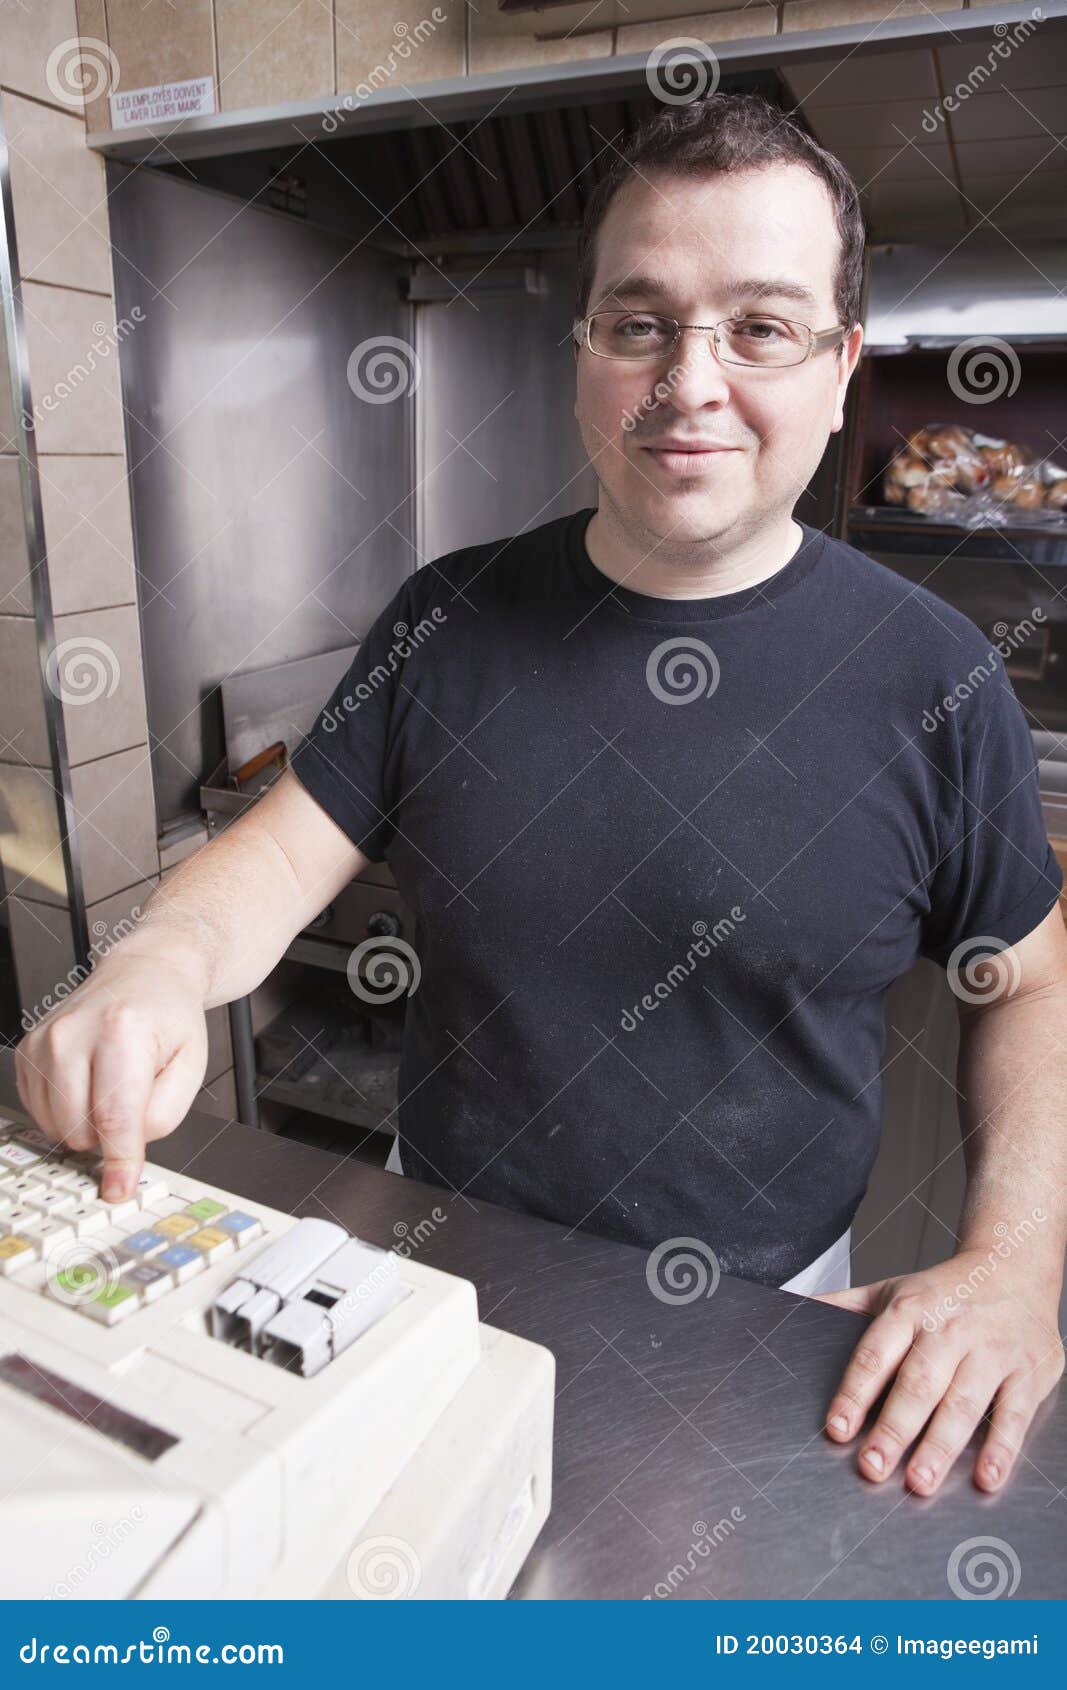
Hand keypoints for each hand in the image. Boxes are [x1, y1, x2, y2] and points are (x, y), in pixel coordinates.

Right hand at [14, 955, 208, 1201]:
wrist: (145, 975)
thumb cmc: (169, 1018)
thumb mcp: (191, 1067)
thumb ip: (162, 1117)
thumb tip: (125, 1154)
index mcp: (122, 1031)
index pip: (114, 1115)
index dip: (118, 1160)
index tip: (118, 1189)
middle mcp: (74, 1033)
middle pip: (81, 1127)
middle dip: (111, 1132)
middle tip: (133, 1097)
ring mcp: (44, 1041)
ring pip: (57, 1126)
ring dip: (88, 1124)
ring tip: (111, 1085)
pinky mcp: (27, 1052)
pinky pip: (40, 1113)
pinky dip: (67, 1112)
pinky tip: (88, 1084)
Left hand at [816, 1250, 1064, 1494]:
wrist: (1015, 1266)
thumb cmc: (944, 1292)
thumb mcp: (891, 1290)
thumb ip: (844, 1306)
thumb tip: (789, 1310)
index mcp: (910, 1311)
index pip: (876, 1354)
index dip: (855, 1392)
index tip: (838, 1428)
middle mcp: (949, 1329)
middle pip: (918, 1382)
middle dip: (894, 1427)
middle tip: (873, 1465)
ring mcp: (991, 1351)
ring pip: (963, 1402)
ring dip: (941, 1445)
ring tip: (919, 1481)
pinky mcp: (1029, 1372)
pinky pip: (1014, 1414)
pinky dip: (1001, 1448)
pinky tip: (985, 1477)